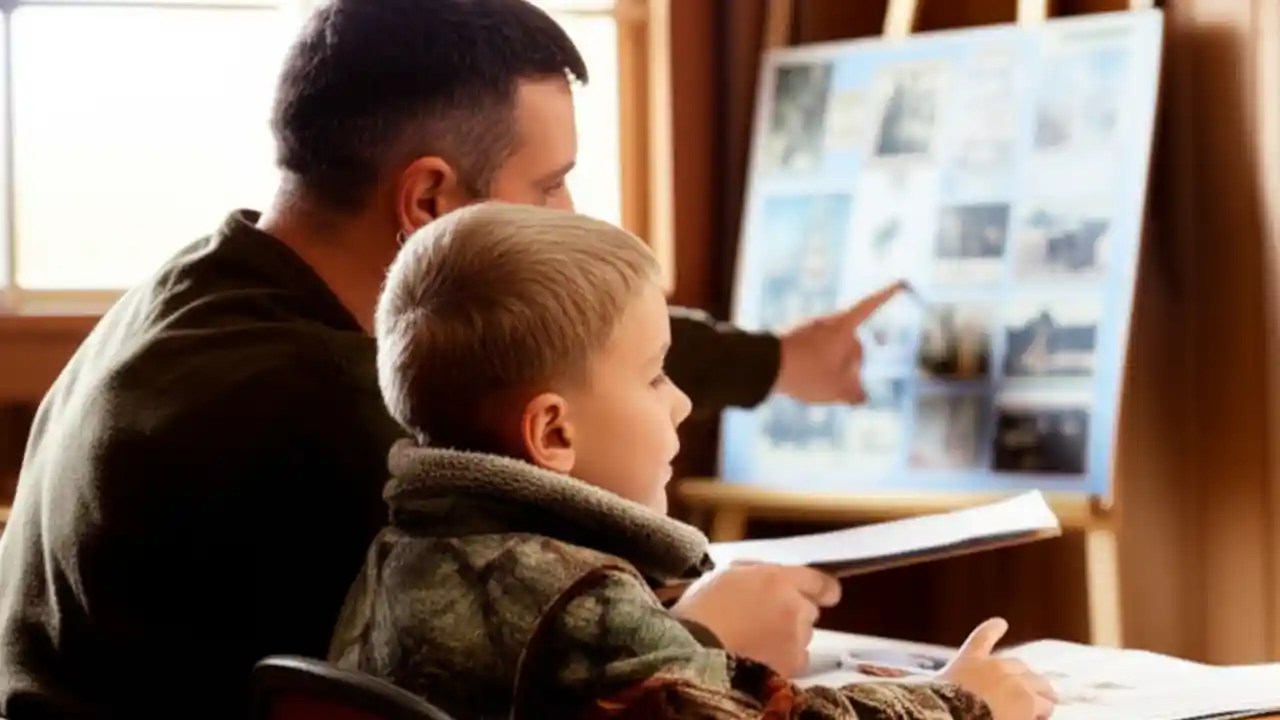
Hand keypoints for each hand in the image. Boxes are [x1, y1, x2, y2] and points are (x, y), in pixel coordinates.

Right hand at [670, 563, 840, 676]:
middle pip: (809, 609)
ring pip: (803, 635)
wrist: (694, 650)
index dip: (823, 589)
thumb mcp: (725, 574)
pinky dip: (786, 659)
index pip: (819, 581)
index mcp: (777, 578)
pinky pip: (799, 659)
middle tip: (765, 620)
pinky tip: (763, 657)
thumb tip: (768, 577)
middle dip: (793, 613)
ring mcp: (795, 637)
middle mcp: (794, 606)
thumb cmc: (701, 609)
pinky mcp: (792, 664)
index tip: (825, 594)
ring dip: (788, 636)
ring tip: (757, 641)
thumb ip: (755, 573)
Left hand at [774, 280, 905, 403]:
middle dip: (853, 365)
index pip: (871, 307)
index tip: (901, 283)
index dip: (887, 295)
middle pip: (853, 344)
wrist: (764, 366)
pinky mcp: (796, 338)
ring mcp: (811, 329)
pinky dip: (817, 368)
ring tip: (819, 386)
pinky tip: (807, 383)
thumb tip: (861, 397)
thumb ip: (854, 394)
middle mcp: (828, 323)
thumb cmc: (806, 373)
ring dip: (834, 369)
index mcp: (843, 328)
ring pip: (833, 351)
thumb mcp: (836, 390)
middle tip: (842, 387)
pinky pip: (816, 353)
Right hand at [940, 618, 1057, 719]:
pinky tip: (1038, 719)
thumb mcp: (938, 688)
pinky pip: (1046, 707)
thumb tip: (948, 693)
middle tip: (1024, 701)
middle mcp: (995, 666)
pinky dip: (1042, 715)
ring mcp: (1015, 681)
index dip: (992, 629)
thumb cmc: (941, 704)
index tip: (1001, 623)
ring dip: (1039, 700)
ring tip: (1036, 714)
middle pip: (1020, 667)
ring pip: (1041, 687)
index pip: (982, 637)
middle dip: (1024, 682)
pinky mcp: (1029, 701)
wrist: (951, 716)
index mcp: (969, 661)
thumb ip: (953, 683)